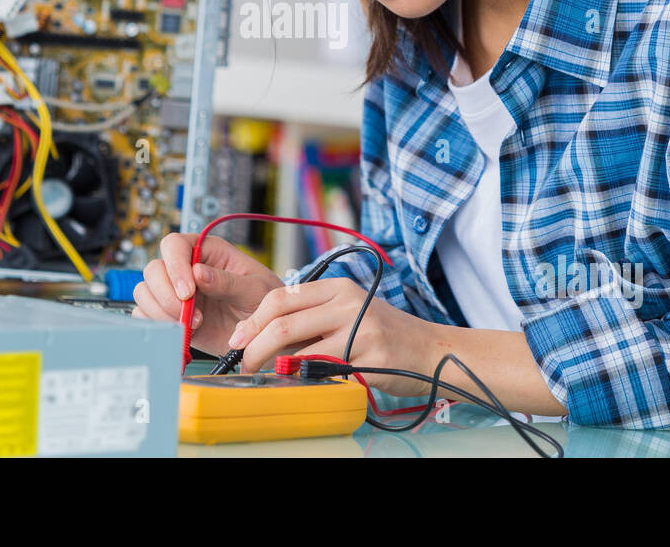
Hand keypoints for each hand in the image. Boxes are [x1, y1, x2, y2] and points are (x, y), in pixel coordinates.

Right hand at [131, 231, 283, 356]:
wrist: (263, 335)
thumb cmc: (264, 303)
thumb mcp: (255, 290)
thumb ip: (228, 282)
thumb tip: (198, 273)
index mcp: (207, 251)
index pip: (174, 244)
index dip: (175, 266)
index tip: (188, 292)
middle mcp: (186, 268)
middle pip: (153, 270)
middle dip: (167, 295)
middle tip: (191, 315)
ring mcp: (176, 292)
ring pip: (146, 292)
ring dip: (163, 312)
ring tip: (193, 325)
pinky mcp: (170, 315)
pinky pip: (146, 315)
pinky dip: (158, 325)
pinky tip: (183, 332)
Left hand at [227, 276, 438, 396]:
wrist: (432, 351)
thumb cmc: (383, 336)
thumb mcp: (347, 315)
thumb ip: (311, 321)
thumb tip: (261, 338)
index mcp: (337, 287)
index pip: (281, 297)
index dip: (253, 320)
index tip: (238, 340)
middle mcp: (347, 301)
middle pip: (283, 320)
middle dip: (254, 344)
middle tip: (243, 362)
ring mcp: (360, 327)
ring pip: (298, 346)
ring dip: (273, 364)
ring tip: (264, 374)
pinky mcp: (369, 354)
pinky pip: (324, 368)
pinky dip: (302, 377)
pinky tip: (297, 381)